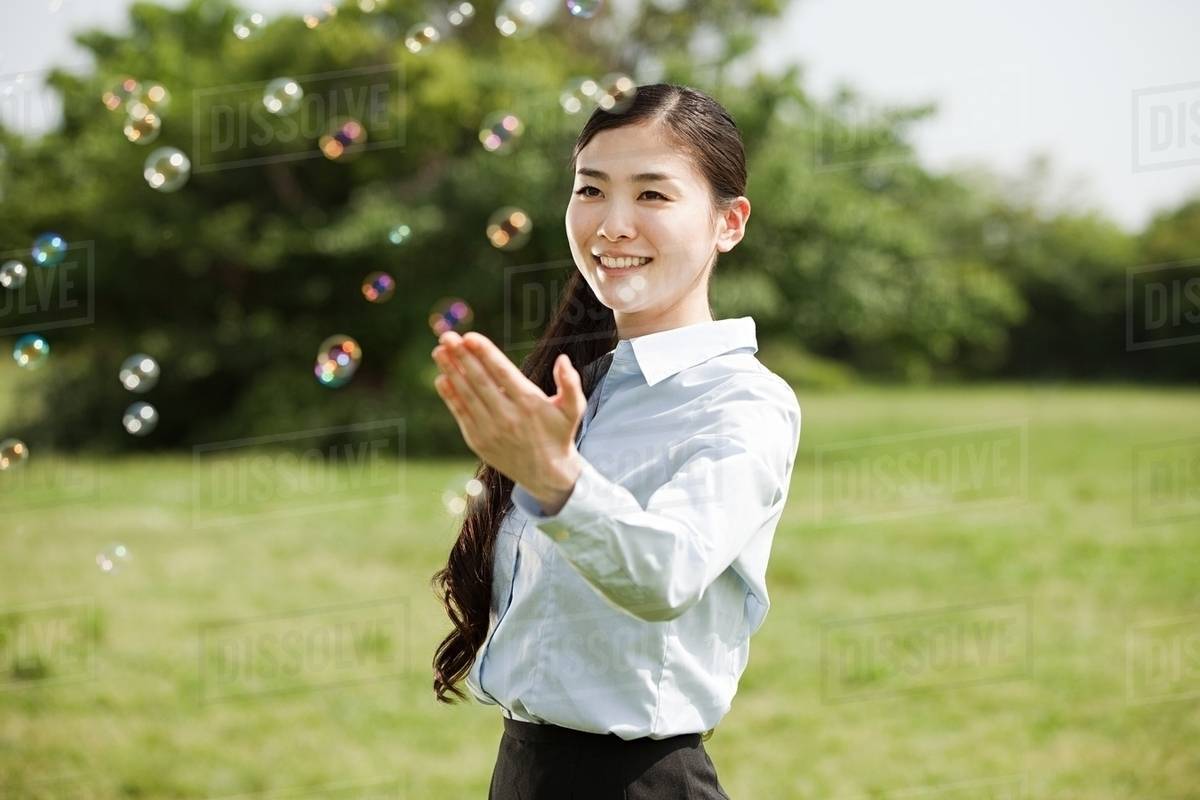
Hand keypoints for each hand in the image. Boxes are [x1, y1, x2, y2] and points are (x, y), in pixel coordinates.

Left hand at [432, 330, 585, 510]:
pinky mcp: (478, 441)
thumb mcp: (574, 409)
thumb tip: (563, 359)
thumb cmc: (559, 433)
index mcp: (529, 403)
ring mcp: (490, 430)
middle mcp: (508, 416)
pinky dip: (450, 396)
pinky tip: (442, 378)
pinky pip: (461, 414)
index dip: (485, 353)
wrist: (547, 474)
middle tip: (446, 336)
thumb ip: (571, 383)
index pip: (502, 373)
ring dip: (450, 372)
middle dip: (461, 357)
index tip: (469, 336)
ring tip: (438, 351)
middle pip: (479, 381)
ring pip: (466, 395)